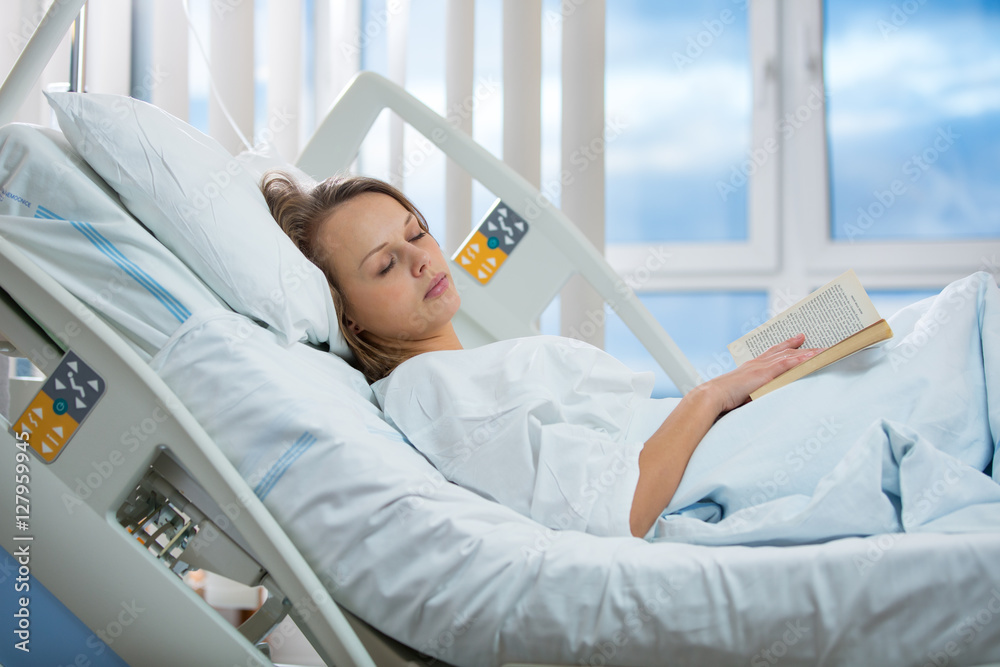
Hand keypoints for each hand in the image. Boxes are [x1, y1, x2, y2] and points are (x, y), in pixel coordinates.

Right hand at [701, 334, 823, 413]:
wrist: (713, 395)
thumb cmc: (722, 398)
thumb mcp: (741, 394)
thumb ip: (753, 394)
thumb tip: (760, 401)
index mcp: (751, 367)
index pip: (772, 353)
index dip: (785, 346)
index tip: (796, 340)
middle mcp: (757, 363)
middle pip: (783, 351)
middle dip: (799, 345)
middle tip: (812, 339)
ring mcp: (761, 367)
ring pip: (788, 355)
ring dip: (807, 352)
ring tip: (823, 349)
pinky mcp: (763, 373)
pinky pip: (786, 363)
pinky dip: (800, 359)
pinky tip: (812, 356)